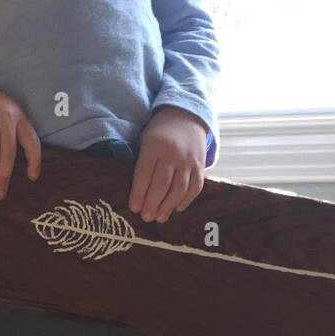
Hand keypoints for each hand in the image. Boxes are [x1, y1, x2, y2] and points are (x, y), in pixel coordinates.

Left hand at [129, 106, 207, 222]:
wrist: (186, 117)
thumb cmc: (159, 134)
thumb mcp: (146, 141)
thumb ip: (143, 164)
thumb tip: (138, 196)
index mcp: (154, 146)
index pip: (144, 173)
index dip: (138, 193)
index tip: (134, 208)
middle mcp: (173, 153)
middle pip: (162, 184)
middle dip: (152, 204)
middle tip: (146, 218)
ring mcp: (189, 160)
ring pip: (179, 189)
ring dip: (168, 206)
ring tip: (159, 218)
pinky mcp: (201, 166)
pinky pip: (195, 187)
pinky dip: (187, 200)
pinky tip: (177, 209)